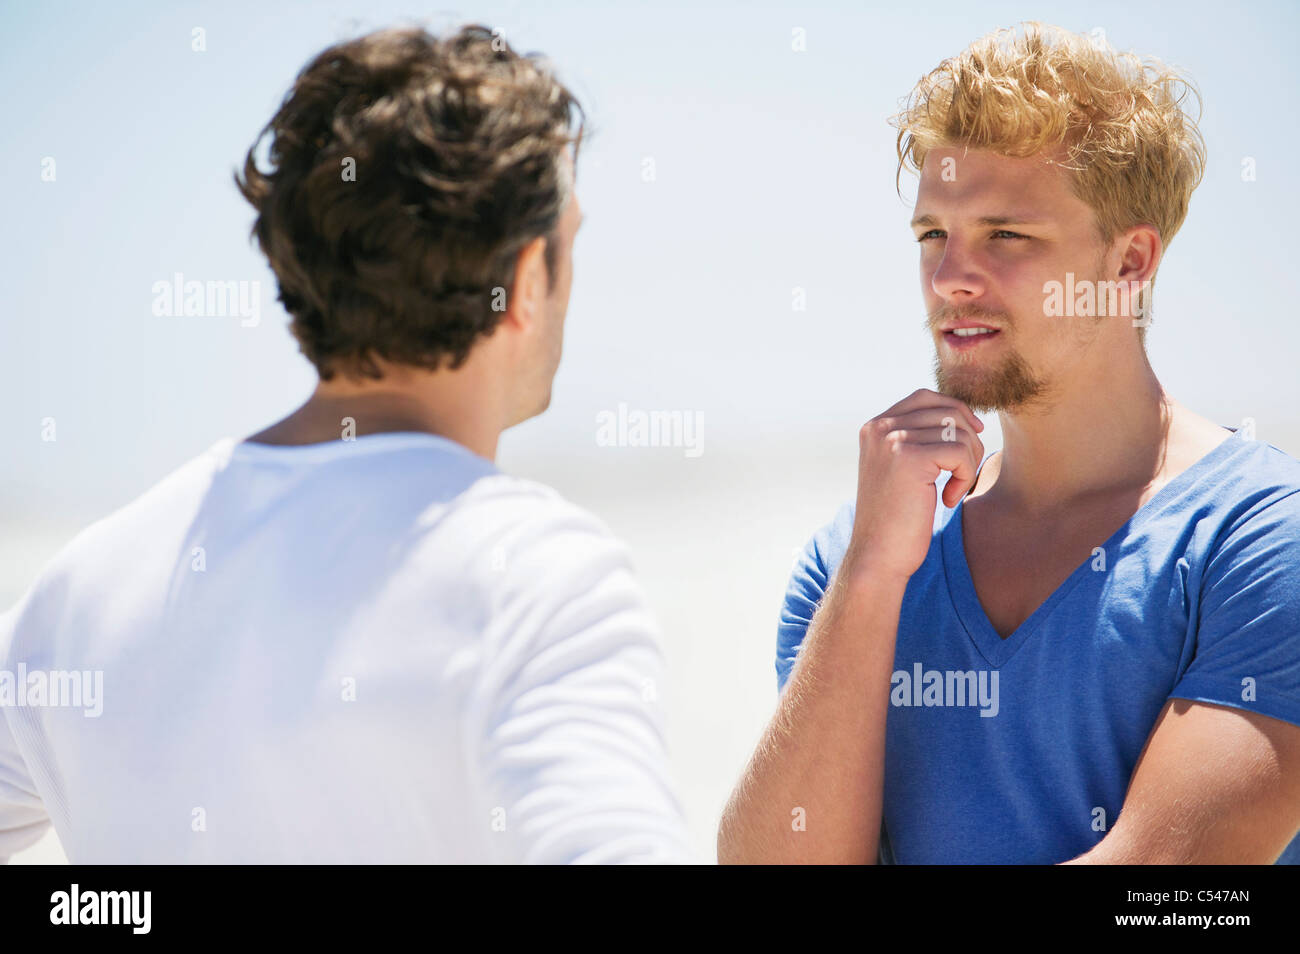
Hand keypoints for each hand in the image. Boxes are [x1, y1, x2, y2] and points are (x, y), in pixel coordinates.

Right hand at [843, 388, 984, 582]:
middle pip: (947, 411)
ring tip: (953, 489)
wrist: (877, 555)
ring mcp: (892, 440)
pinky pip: (960, 453)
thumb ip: (917, 438)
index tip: (970, 440)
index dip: (955, 413)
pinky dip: (964, 477)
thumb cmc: (895, 518)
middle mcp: (879, 427)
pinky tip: (948, 500)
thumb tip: (963, 413)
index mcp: (874, 427)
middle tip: (962, 474)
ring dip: (968, 462)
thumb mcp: (900, 469)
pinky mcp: (909, 458)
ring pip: (959, 431)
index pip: (925, 397)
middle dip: (969, 441)